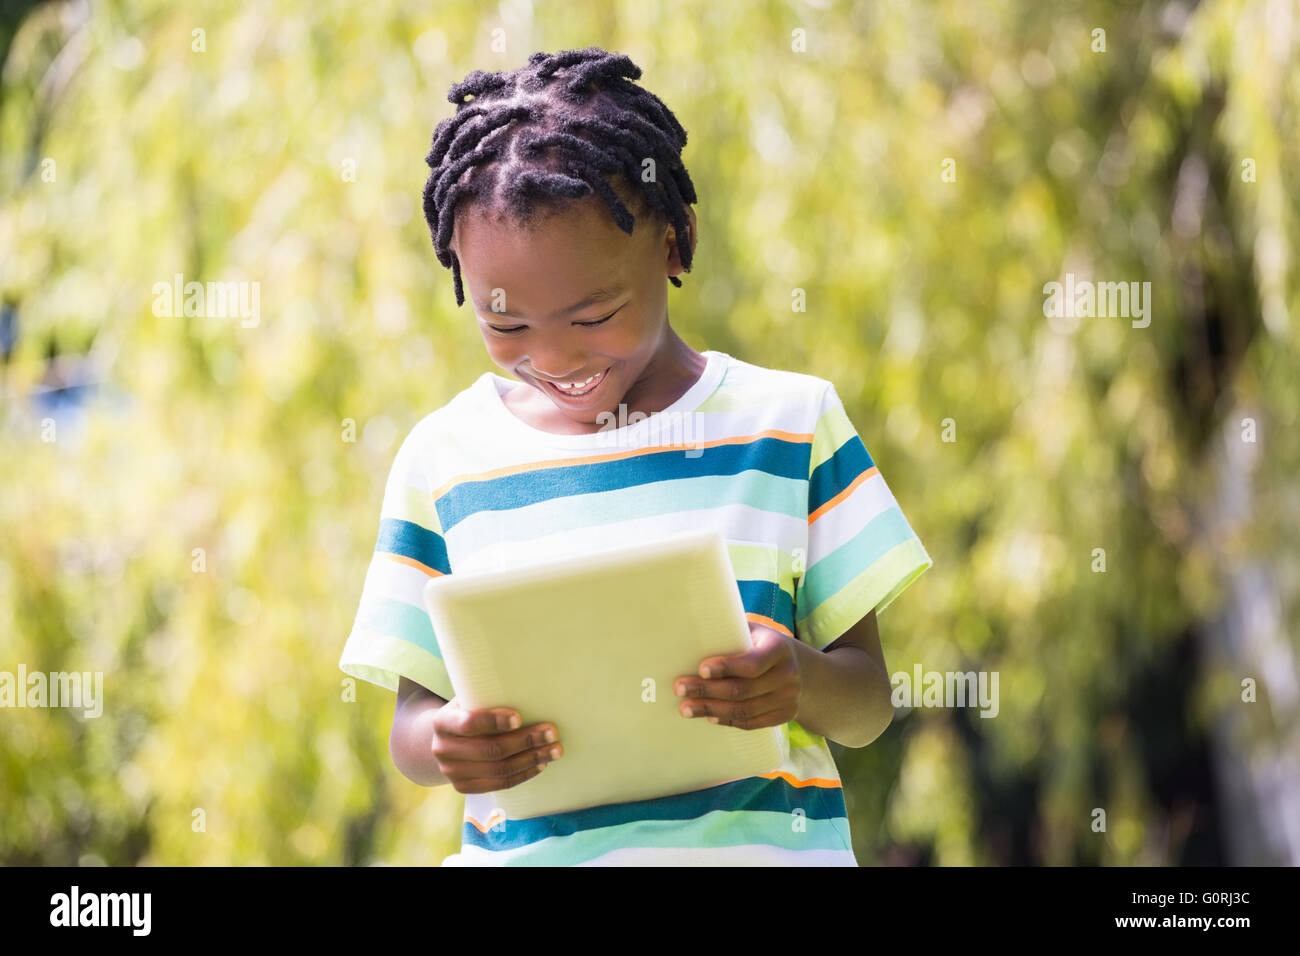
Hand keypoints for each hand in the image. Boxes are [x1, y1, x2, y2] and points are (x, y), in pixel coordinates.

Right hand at [429, 698, 562, 794]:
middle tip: (552, 732)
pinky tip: (540, 764)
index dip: (494, 721)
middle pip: (490, 749)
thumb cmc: (468, 711)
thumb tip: (530, 688)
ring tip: (554, 750)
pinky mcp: (464, 787)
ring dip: (531, 759)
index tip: (519, 717)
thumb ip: (488, 696)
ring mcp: (452, 772)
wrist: (446, 740)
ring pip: (499, 769)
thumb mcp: (469, 698)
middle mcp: (442, 749)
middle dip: (526, 741)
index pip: (469, 723)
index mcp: (442, 722)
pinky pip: (499, 784)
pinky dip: (523, 774)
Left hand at [674, 623, 802, 729]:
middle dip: (707, 691)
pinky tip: (710, 716)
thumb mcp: (752, 631)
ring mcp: (789, 698)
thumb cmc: (760, 644)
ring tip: (686, 708)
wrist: (797, 666)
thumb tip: (688, 634)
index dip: (726, 667)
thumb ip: (729, 632)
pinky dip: (729, 721)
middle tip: (680, 689)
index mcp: (778, 648)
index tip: (700, 669)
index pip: (751, 663)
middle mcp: (788, 674)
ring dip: (711, 710)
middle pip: (742, 690)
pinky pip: (752, 723)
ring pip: (744, 710)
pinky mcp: (786, 715)